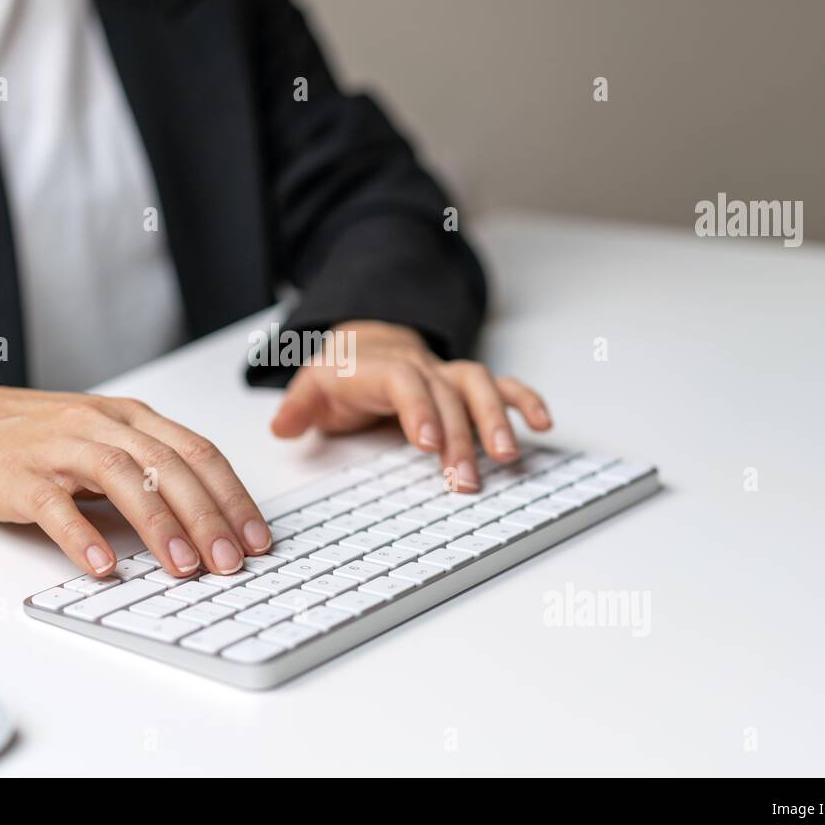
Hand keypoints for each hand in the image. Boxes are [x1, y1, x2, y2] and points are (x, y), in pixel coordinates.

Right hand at [0, 386, 271, 577]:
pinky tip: (104, 567)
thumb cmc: (41, 437)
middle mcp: (103, 426)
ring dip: (159, 525)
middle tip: (231, 562)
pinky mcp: (20, 476)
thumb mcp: (106, 440)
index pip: (198, 453)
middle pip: (169, 466)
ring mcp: (60, 448)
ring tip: (184, 567)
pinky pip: (56, 506)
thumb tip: (211, 523)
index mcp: (133, 418)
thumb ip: (152, 469)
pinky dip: (83, 536)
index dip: (233, 496)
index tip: (259, 539)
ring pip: (123, 479)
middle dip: (208, 517)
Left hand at [270, 320, 551, 490]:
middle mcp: (418, 366)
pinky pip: (499, 385)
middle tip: (465, 481)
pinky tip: (543, 424)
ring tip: (508, 458)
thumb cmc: (340, 376)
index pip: (403, 381)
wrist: (364, 344)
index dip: (419, 409)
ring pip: (477, 386)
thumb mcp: (310, 387)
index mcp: (378, 367)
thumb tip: (282, 426)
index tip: (428, 445)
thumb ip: (297, 408)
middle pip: (445, 394)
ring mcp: (445, 373)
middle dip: (459, 437)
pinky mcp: (463, 384)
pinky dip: (523, 400)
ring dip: (496, 419)